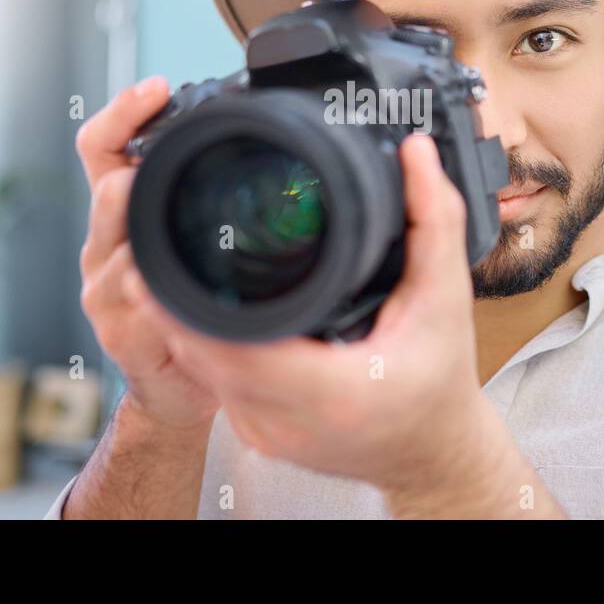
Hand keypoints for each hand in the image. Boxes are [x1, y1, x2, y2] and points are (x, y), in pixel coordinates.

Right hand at [75, 76, 220, 435]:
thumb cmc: (185, 306)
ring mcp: (105, 292)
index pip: (100, 147)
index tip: (155, 88)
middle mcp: (103, 246)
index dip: (121, 113)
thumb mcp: (186, 240)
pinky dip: (154, 292)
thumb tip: (241, 127)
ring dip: (139, 231)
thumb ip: (194, 192)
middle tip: (157, 162)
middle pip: (106, 192)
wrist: (179, 385)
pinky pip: (136, 303)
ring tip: (162, 217)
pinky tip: (170, 289)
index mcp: (119, 214)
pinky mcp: (121, 333)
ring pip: (117, 247)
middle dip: (131, 176)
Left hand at [142, 131, 519, 504]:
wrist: (436, 451)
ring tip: (176, 268)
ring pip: (203, 374)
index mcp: (333, 391)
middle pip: (204, 358)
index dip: (190, 310)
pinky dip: (207, 347)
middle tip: (158, 245)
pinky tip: (211, 310)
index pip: (236, 352)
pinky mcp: (259, 434)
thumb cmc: (441, 379)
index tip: (165, 265)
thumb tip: (414, 152)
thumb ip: (433, 220)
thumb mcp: (445, 295)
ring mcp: (268, 433)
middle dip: (176, 303)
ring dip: (185, 324)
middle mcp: (289, 421)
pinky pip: (216, 386)